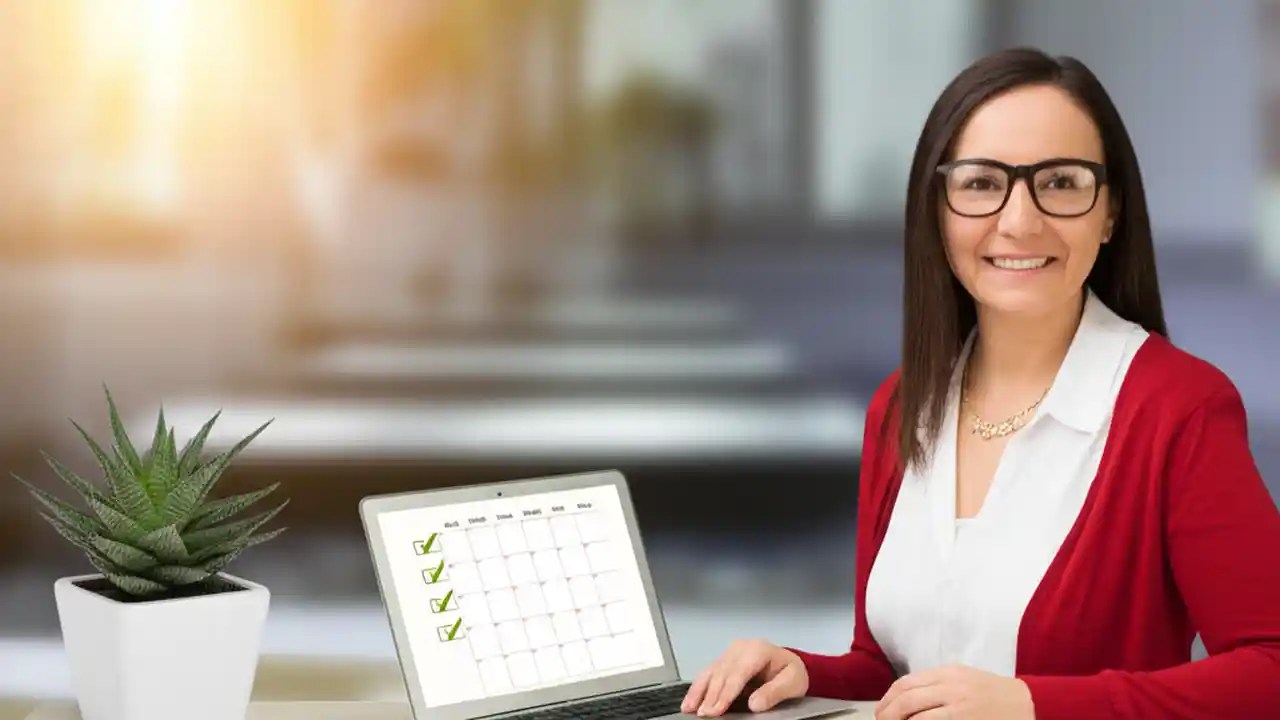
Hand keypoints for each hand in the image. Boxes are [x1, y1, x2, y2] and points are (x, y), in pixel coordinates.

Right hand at [681, 639, 808, 715]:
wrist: (787, 664)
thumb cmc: (789, 673)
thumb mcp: (792, 683)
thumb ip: (774, 692)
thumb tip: (755, 703)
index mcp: (759, 650)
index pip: (739, 672)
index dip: (726, 692)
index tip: (718, 709)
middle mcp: (741, 648)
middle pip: (722, 673)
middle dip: (711, 695)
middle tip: (704, 714)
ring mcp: (730, 653)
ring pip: (710, 672)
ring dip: (699, 692)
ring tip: (690, 708)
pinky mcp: (723, 660)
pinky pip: (707, 673)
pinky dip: (697, 688)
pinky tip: (690, 701)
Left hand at [874, 665, 1033, 719]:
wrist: (1029, 704)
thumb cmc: (994, 694)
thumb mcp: (964, 679)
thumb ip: (937, 685)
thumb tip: (904, 700)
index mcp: (948, 673)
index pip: (906, 684)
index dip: (887, 700)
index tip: (881, 712)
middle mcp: (952, 687)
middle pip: (907, 700)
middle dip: (888, 715)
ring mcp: (960, 708)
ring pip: (917, 718)